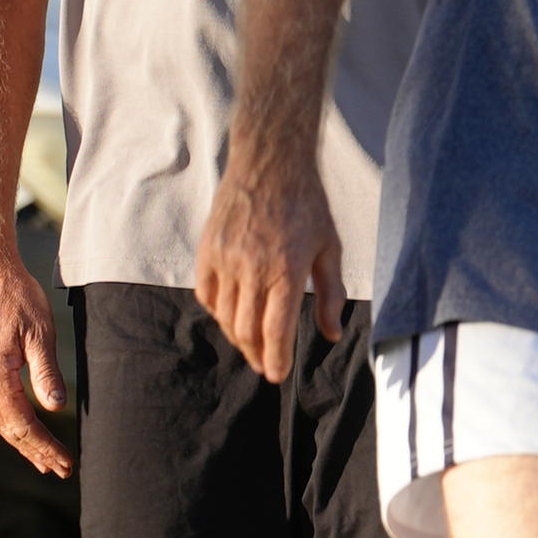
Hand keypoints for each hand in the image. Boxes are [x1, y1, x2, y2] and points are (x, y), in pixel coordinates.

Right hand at [0, 238, 74, 479]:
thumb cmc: (16, 295)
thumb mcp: (40, 333)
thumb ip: (46, 373)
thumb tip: (55, 409)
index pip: (22, 425)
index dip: (44, 447)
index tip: (65, 463)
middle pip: (7, 429)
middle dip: (34, 452)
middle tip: (59, 469)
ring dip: (21, 441)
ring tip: (42, 458)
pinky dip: (10, 422)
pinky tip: (22, 426)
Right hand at [192, 156, 344, 384]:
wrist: (270, 162)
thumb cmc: (307, 204)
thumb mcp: (330, 248)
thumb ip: (331, 295)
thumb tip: (331, 334)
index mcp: (286, 270)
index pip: (276, 331)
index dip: (276, 360)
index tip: (278, 375)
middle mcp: (252, 268)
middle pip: (247, 330)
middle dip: (258, 355)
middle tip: (266, 365)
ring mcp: (225, 258)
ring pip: (224, 316)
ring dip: (237, 337)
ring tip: (251, 344)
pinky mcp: (208, 249)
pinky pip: (206, 294)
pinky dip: (217, 312)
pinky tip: (230, 315)